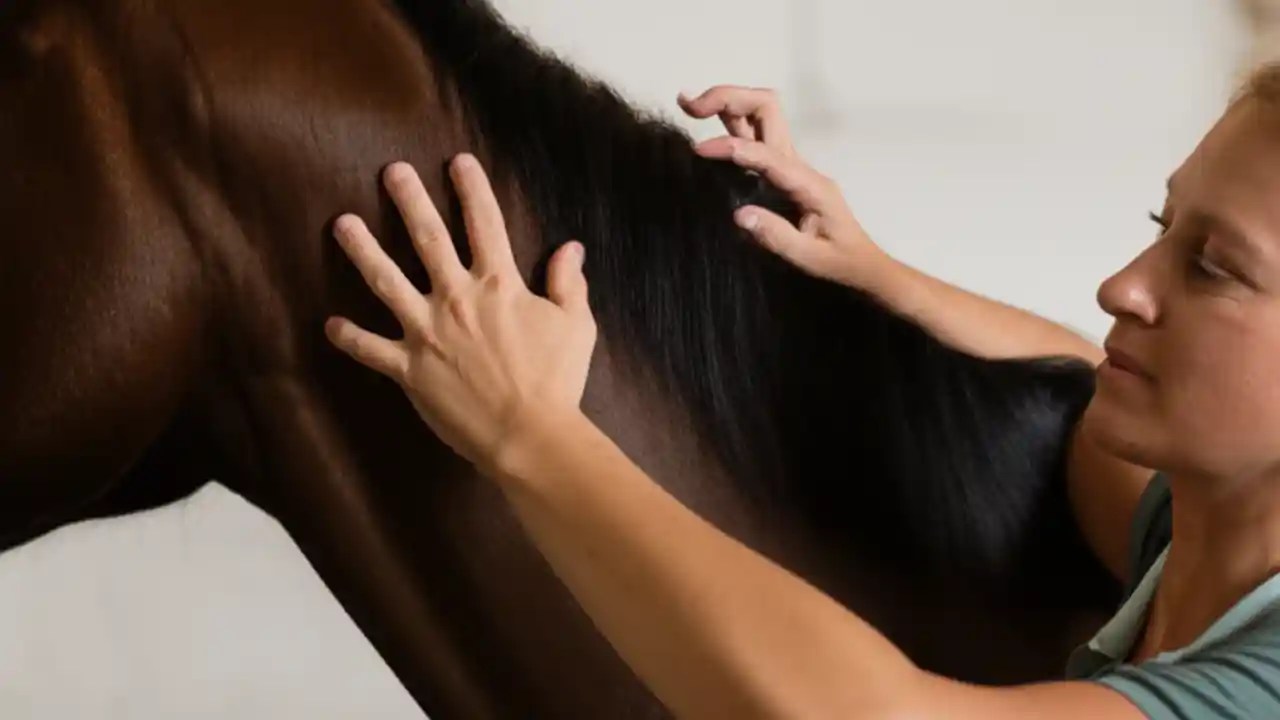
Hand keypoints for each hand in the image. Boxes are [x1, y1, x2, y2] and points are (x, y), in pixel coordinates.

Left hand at [325, 155, 596, 473]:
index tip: (456, 161)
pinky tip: (330, 325)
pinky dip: (349, 338)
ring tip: (342, 223)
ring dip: (362, 250)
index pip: (483, 223)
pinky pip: (371, 349)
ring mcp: (428, 332)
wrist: (528, 434)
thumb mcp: (576, 325)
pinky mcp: (410, 368)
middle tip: (391, 171)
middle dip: (408, 200)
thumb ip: (569, 283)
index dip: (470, 188)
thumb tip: (572, 248)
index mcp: (499, 285)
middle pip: (427, 238)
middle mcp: (457, 298)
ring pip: (385, 281)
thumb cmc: (557, 381)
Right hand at [678, 85, 891, 288]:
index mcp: (808, 182)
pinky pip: (755, 134)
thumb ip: (775, 235)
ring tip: (690, 104)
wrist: (859, 260)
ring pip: (760, 114)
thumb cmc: (837, 258)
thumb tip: (739, 214)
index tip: (700, 150)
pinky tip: (707, 124)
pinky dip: (730, 120)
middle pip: (766, 108)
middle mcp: (799, 163)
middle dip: (729, 98)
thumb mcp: (808, 257)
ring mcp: (790, 162)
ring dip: (728, 102)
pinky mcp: (781, 168)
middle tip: (692, 105)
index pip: (767, 153)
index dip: (732, 147)